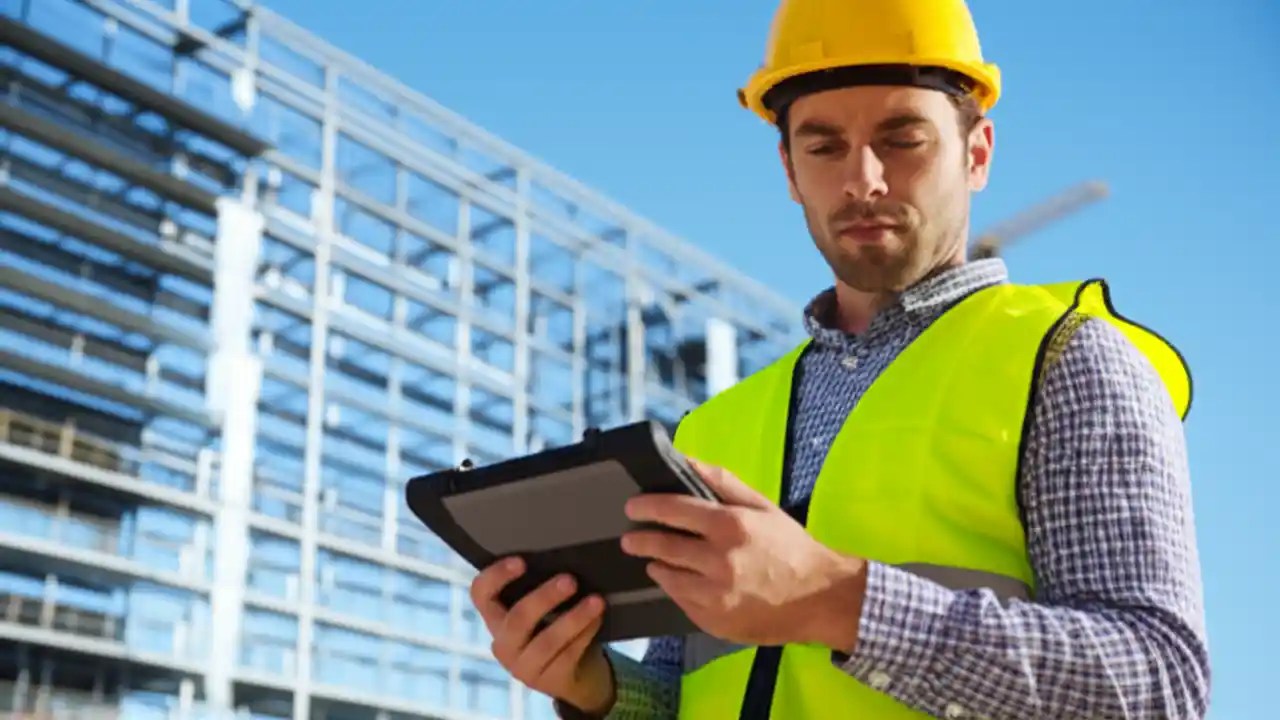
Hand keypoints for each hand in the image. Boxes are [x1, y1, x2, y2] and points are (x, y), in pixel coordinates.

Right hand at [469, 557, 615, 714]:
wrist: (577, 674)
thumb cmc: (556, 627)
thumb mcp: (542, 609)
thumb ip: (539, 587)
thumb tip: (562, 554)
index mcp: (496, 618)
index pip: (481, 595)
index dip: (495, 577)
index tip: (520, 561)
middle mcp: (503, 644)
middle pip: (516, 619)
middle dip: (544, 598)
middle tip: (569, 580)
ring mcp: (524, 667)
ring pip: (546, 642)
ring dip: (574, 618)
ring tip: (596, 601)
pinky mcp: (549, 681)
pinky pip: (568, 656)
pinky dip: (585, 634)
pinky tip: (597, 619)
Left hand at [621, 460, 866, 649]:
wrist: (819, 597)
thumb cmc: (789, 545)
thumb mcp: (761, 506)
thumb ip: (722, 482)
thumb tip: (686, 460)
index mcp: (729, 526)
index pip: (674, 510)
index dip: (647, 507)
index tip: (631, 507)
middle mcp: (718, 561)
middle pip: (664, 546)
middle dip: (641, 540)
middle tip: (629, 538)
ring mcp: (715, 595)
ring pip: (668, 577)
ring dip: (657, 566)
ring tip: (654, 560)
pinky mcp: (714, 621)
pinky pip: (682, 602)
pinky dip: (677, 590)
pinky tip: (680, 582)